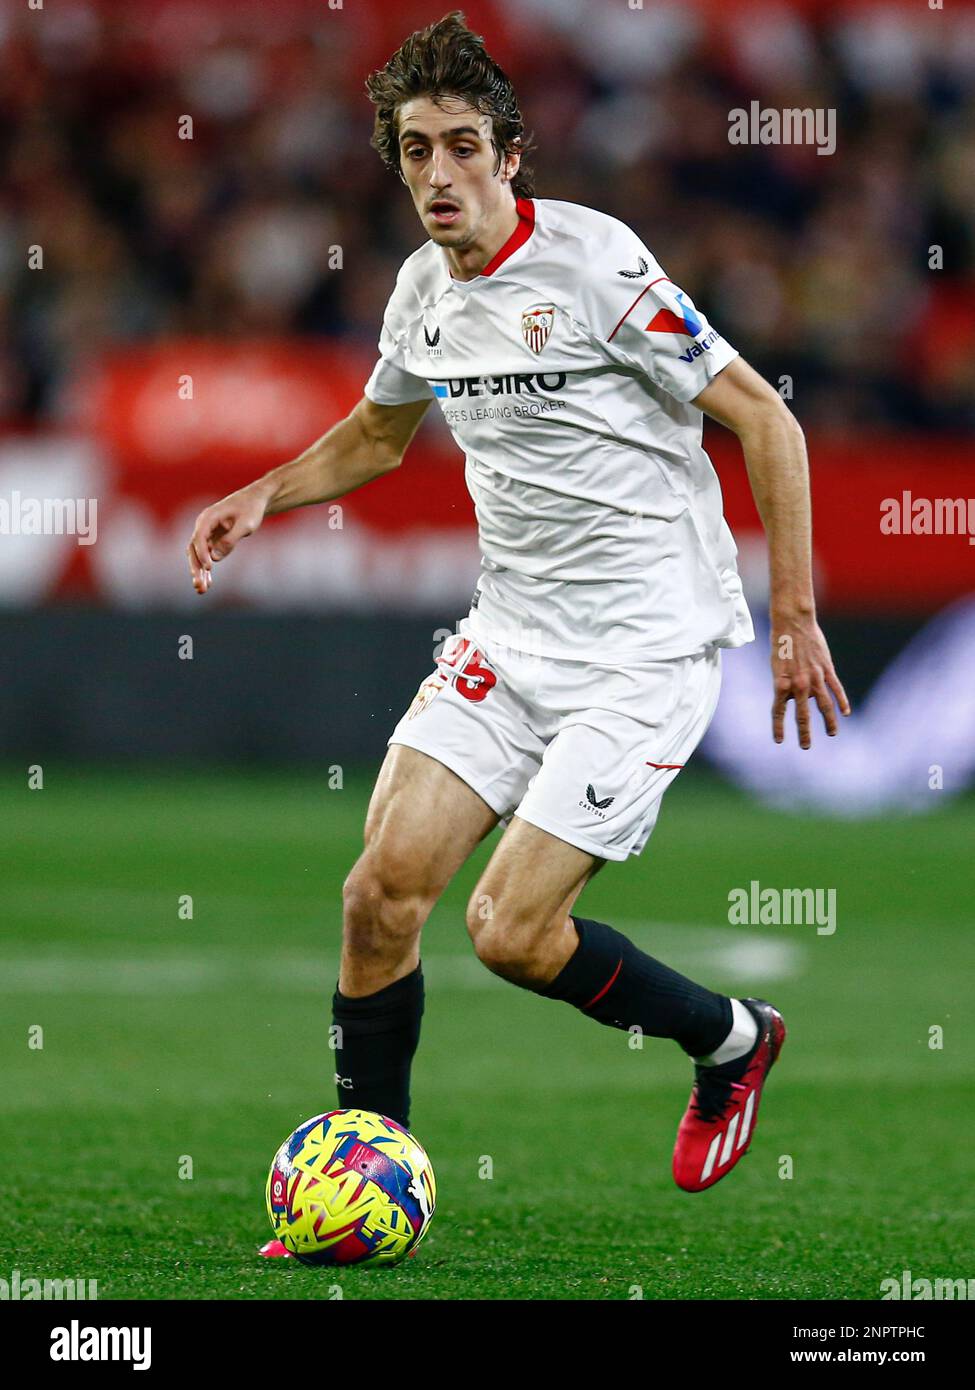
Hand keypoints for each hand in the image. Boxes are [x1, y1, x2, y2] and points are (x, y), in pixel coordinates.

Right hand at [187, 484, 269, 594]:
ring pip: (197, 555)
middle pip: (193, 548)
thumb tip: (215, 557)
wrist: (255, 501)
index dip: (202, 553)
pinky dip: (206, 569)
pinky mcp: (212, 540)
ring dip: (199, 572)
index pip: (199, 537)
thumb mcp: (245, 524)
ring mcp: (206, 533)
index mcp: (208, 517)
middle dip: (196, 568)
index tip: (209, 567)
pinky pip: (206, 557)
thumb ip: (231, 540)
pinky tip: (208, 584)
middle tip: (199, 585)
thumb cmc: (251, 510)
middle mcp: (203, 525)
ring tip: (201, 590)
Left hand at [770, 616, 850, 747]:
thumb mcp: (777, 667)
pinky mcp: (826, 669)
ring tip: (831, 734)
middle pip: (802, 715)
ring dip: (828, 722)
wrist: (792, 622)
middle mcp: (797, 683)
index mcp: (781, 683)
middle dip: (804, 733)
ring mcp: (814, 677)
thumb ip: (786, 684)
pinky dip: (842, 701)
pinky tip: (845, 713)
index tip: (779, 741)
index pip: (778, 711)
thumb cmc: (780, 643)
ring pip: (824, 705)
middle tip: (805, 747)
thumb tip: (799, 699)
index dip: (778, 727)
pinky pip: (836, 688)